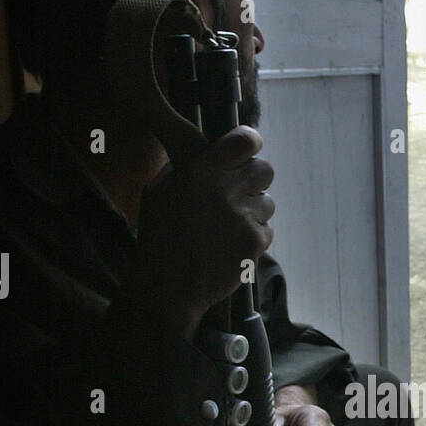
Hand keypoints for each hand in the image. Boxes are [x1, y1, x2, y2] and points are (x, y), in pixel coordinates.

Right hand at [126, 126, 274, 339]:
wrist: (167, 286)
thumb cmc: (158, 237)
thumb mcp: (158, 190)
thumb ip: (185, 165)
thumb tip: (209, 151)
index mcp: (201, 170)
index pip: (246, 140)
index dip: (249, 143)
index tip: (245, 152)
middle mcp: (226, 189)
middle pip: (265, 170)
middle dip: (254, 179)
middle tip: (238, 193)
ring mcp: (244, 217)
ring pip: (268, 202)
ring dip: (253, 211)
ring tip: (228, 226)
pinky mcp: (255, 242)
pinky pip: (267, 230)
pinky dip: (254, 236)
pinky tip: (232, 244)